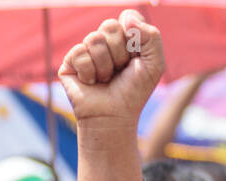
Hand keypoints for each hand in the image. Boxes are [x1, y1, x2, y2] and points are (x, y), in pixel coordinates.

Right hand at [58, 9, 164, 129]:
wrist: (114, 117)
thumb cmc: (134, 92)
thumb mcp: (155, 64)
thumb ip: (151, 36)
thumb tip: (127, 18)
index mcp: (124, 37)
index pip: (127, 17)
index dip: (133, 38)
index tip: (135, 57)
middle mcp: (105, 40)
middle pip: (109, 26)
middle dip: (119, 52)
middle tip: (120, 71)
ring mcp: (87, 49)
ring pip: (94, 39)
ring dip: (105, 65)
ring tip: (106, 79)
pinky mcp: (71, 61)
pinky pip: (79, 53)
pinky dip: (89, 72)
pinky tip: (91, 83)